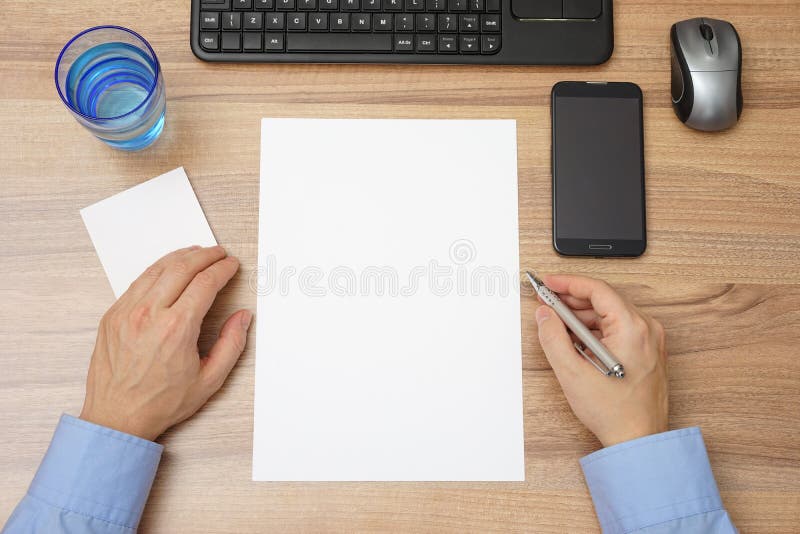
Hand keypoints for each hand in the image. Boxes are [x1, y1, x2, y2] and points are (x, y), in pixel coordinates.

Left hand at [79, 246, 251, 440]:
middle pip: (182, 268)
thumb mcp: (209, 380)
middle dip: (205, 255)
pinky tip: (168, 268)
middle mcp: (150, 315)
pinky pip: (137, 282)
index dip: (222, 269)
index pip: (205, 283)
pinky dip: (157, 269)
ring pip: (157, 270)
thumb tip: (243, 317)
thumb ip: (231, 345)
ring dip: (180, 256)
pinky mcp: (112, 316)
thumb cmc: (161, 403)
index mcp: (177, 329)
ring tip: (196, 252)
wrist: (117, 418)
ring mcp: (126, 312)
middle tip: (219, 253)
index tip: (231, 265)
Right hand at [535, 274, 667, 447]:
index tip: (549, 283)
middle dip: (573, 300)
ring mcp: (650, 341)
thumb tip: (544, 315)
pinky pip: (619, 329)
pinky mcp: (648, 352)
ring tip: (558, 324)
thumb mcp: (572, 373)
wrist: (638, 441)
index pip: (598, 289)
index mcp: (633, 328)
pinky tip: (577, 340)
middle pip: (605, 300)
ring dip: (583, 316)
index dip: (569, 283)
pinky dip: (596, 330)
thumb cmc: (614, 412)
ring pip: (611, 315)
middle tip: (548, 302)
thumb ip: (553, 338)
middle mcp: (647, 330)